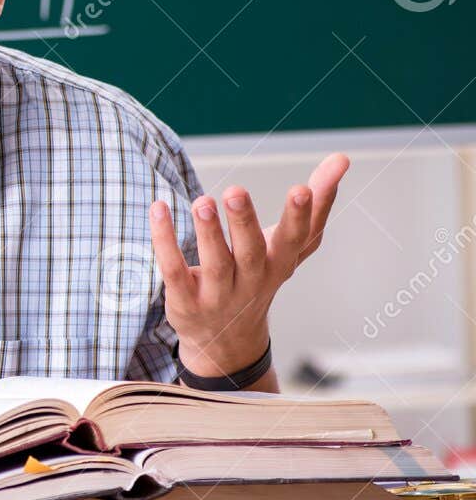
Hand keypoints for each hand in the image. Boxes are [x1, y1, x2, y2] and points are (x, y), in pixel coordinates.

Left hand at [148, 153, 349, 377]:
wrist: (225, 341)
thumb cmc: (260, 276)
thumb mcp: (289, 246)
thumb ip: (315, 204)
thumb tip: (342, 158)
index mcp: (279, 264)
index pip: (295, 240)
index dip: (300, 216)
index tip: (301, 188)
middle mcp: (252, 281)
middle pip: (251, 253)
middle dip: (244, 222)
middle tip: (236, 191)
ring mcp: (218, 295)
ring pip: (214, 263)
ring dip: (208, 232)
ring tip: (202, 201)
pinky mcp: (185, 301)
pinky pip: (173, 269)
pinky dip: (165, 241)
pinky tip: (158, 209)